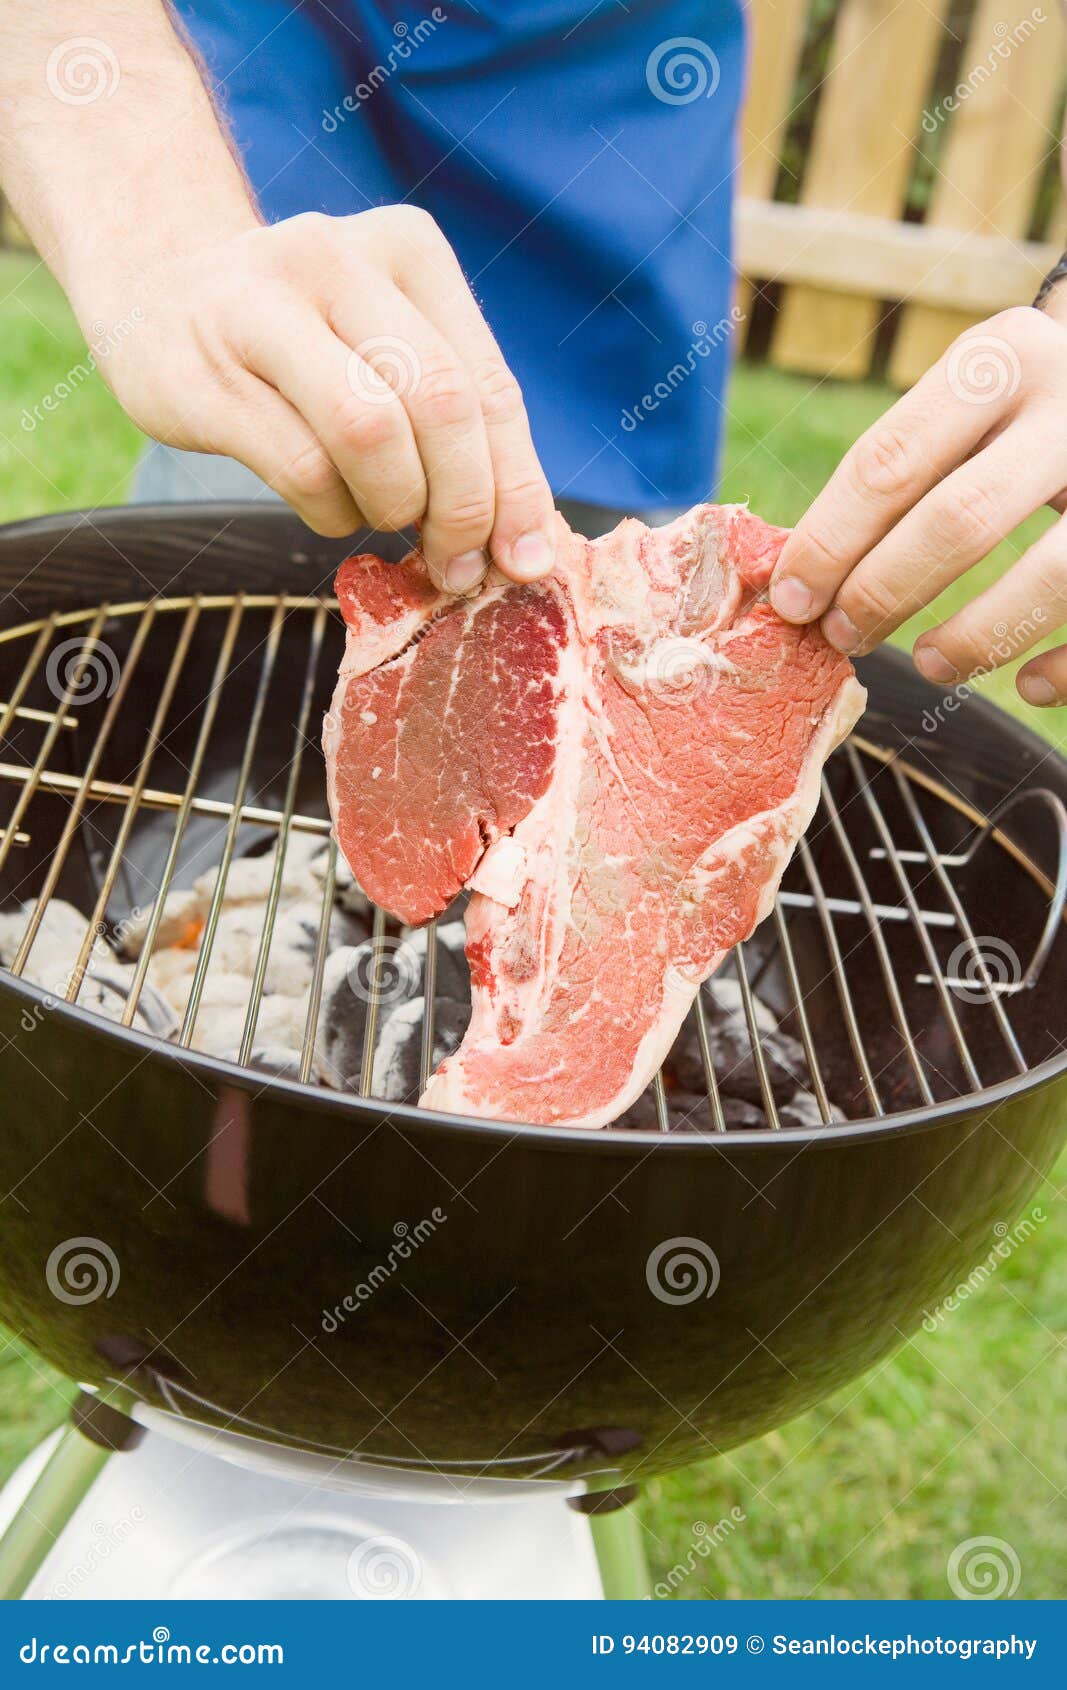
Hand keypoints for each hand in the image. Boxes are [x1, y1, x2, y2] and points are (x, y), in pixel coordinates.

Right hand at [89, 206, 555, 591]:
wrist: (157, 296)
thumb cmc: (304, 341)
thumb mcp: (390, 351)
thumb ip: (461, 428)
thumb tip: (526, 548)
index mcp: (408, 250)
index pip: (488, 384)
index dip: (517, 484)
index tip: (523, 558)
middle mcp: (337, 259)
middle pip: (439, 403)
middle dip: (463, 505)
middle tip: (457, 562)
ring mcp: (260, 307)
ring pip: (369, 432)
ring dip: (392, 504)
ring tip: (384, 516)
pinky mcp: (204, 373)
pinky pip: (302, 468)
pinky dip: (332, 513)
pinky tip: (330, 505)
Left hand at [769, 304, 1066, 706]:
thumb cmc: (1023, 409)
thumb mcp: (966, 397)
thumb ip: (896, 469)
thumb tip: (800, 578)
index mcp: (1001, 359)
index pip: (889, 461)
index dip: (830, 542)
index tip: (791, 600)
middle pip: (960, 520)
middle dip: (885, 592)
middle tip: (843, 637)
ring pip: (1050, 576)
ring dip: (974, 638)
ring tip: (927, 665)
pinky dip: (1061, 668)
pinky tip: (1024, 685)